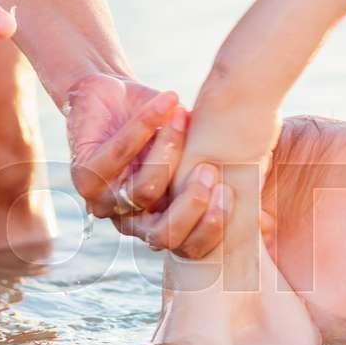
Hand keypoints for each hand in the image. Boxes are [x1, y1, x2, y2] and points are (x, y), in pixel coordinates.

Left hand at [65, 73, 229, 258]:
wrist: (115, 96)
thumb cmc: (164, 128)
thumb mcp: (197, 155)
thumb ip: (220, 180)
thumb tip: (262, 220)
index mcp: (161, 224)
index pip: (188, 248)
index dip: (211, 227)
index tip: (229, 192)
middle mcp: (132, 222)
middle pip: (164, 234)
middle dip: (191, 203)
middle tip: (208, 169)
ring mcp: (105, 202)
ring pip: (146, 191)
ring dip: (170, 149)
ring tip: (183, 116)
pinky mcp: (83, 175)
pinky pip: (119, 155)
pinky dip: (145, 126)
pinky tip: (166, 103)